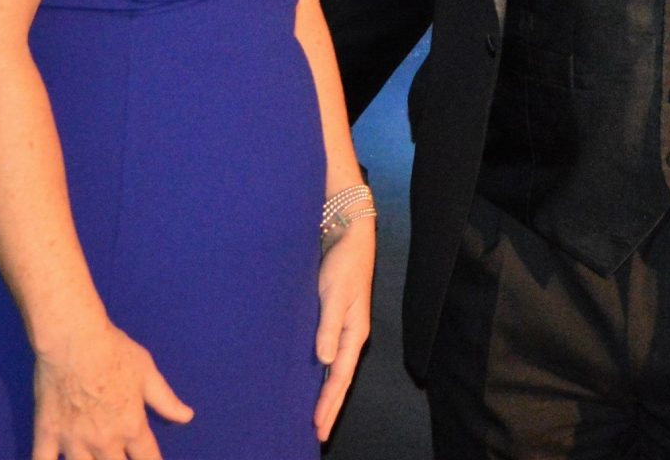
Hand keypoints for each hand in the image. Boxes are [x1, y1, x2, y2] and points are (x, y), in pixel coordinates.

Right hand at [32, 319, 192, 459]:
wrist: (74, 341)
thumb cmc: (115, 351)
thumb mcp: (147, 372)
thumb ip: (166, 400)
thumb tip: (187, 417)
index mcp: (132, 426)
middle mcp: (105, 442)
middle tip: (121, 457)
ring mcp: (74, 443)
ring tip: (96, 459)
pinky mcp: (47, 437)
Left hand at [314, 217, 374, 440]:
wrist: (348, 235)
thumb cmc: (343, 264)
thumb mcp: (335, 295)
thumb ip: (329, 327)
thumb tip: (325, 362)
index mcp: (355, 333)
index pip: (340, 377)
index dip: (329, 404)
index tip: (317, 428)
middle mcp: (350, 335)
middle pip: (340, 379)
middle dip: (330, 407)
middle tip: (317, 434)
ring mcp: (343, 327)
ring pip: (335, 369)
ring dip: (326, 393)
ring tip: (316, 416)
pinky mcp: (333, 318)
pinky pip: (329, 354)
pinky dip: (323, 373)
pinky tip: (314, 379)